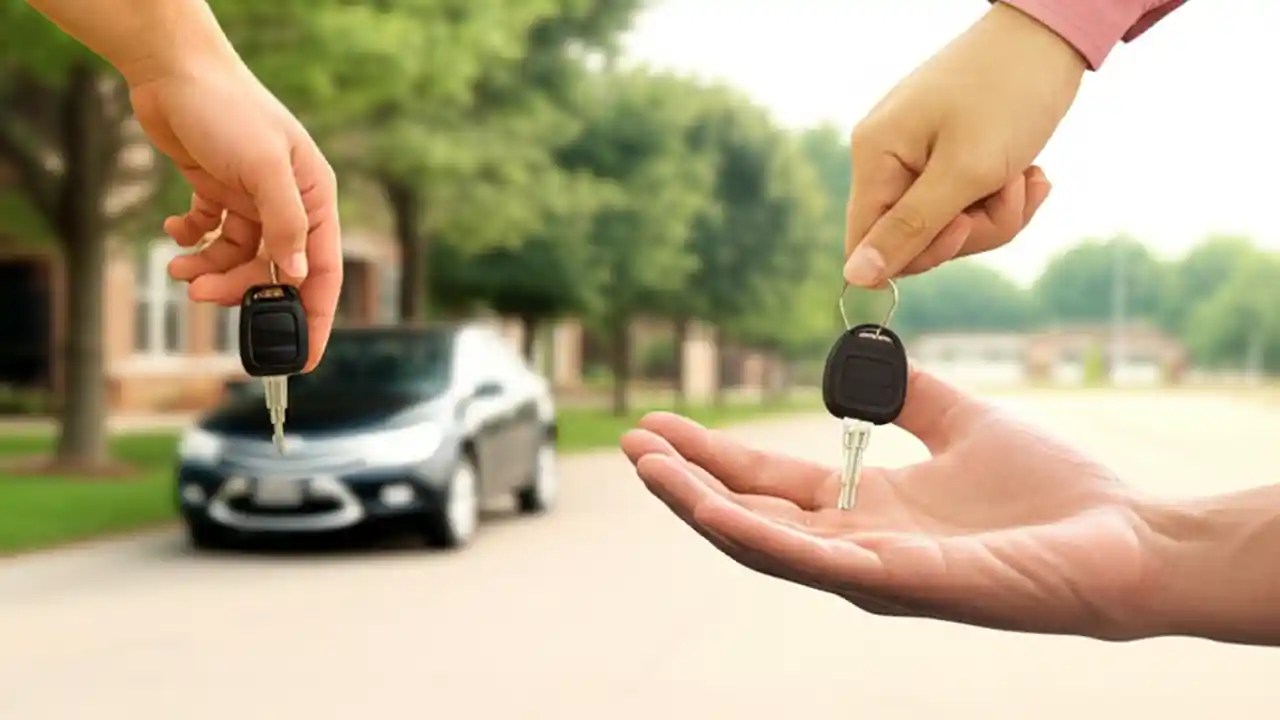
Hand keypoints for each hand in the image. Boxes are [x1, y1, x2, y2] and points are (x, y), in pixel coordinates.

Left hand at [132, 56, 340, 370]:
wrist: (172, 71)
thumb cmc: (229, 108)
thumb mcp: (265, 167)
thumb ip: (286, 223)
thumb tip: (296, 275)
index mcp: (315, 198)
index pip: (324, 271)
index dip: (317, 318)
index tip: (305, 360)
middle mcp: (289, 205)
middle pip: (274, 272)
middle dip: (240, 290)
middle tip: (203, 296)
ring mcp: (253, 201)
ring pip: (239, 259)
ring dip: (210, 272)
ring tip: (181, 271)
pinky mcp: (218, 194)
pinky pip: (212, 237)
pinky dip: (193, 243)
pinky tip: (177, 234)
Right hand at [620, 368, 1164, 640]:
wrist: (1125, 539)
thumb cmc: (1053, 493)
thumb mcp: (964, 423)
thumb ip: (914, 396)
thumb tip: (876, 360)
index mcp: (867, 510)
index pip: (768, 481)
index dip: (712, 454)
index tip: (660, 423)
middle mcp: (858, 547)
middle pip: (750, 513)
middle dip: (687, 481)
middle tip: (631, 444)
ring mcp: (877, 572)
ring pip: (768, 544)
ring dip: (703, 507)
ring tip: (652, 469)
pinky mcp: (908, 583)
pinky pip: (822, 565)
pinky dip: (764, 540)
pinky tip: (720, 511)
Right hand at [843, 3, 1086, 285]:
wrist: (1050, 36)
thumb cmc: (1008, 93)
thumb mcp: (964, 171)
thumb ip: (910, 229)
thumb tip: (855, 277)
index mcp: (875, 156)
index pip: (867, 243)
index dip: (918, 254)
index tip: (965, 225)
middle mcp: (886, 157)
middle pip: (915, 239)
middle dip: (973, 228)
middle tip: (1008, 190)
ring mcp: (916, 155)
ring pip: (947, 225)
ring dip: (996, 212)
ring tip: (1026, 175)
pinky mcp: (946, 153)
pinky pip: (965, 202)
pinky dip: (1001, 196)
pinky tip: (1028, 172)